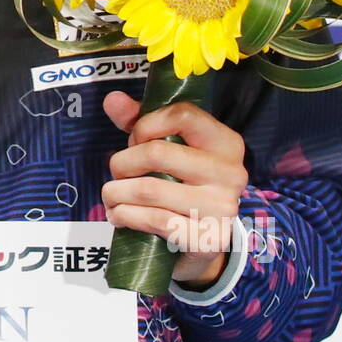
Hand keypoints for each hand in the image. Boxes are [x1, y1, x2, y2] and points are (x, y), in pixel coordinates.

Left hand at [101, 90, 248, 288]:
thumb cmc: (182, 186)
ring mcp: (221, 208)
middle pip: (157, 153)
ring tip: (110, 195)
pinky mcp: (207, 239)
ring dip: (116, 192)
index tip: (135, 140)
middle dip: (122, 162)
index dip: (146, 125)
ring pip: (150, 190)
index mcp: (225, 143)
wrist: (203, 243)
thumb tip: (112, 99)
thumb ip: (141, 122)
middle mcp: (230, 173)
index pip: (182, 114)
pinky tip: (118, 216)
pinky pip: (153, 220)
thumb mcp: (168, 150)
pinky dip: (125, 216)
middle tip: (116, 173)